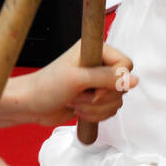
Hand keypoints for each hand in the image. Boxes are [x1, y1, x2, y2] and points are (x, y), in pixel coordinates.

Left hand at [13, 40, 136, 126]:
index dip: (116, 79)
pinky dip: (94, 115)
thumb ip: (107, 78)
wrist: (31, 105)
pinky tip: (77, 110)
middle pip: (123, 86)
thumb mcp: (78, 79)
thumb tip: (135, 80)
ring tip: (75, 100)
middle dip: (101, 97)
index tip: (96, 85)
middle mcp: (99, 65)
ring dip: (95, 107)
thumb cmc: (46, 86)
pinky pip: (109, 111)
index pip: (126, 64)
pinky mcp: (95, 99)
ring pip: (116, 101)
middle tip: (80, 93)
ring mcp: (97, 83)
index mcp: (96, 50)